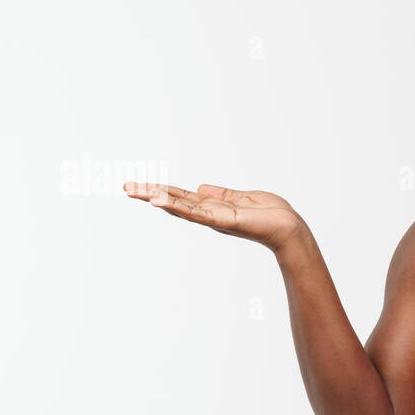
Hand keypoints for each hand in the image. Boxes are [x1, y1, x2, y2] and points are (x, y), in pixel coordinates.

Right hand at [123, 182, 304, 252]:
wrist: (289, 228)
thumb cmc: (272, 215)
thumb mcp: (242, 198)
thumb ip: (222, 195)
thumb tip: (202, 188)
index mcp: (213, 208)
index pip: (182, 197)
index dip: (162, 191)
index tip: (141, 186)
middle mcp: (209, 215)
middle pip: (174, 202)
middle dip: (150, 194)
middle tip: (126, 187)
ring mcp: (214, 219)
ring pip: (180, 207)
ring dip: (157, 198)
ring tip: (136, 192)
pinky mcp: (222, 220)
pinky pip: (195, 212)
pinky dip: (177, 206)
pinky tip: (159, 201)